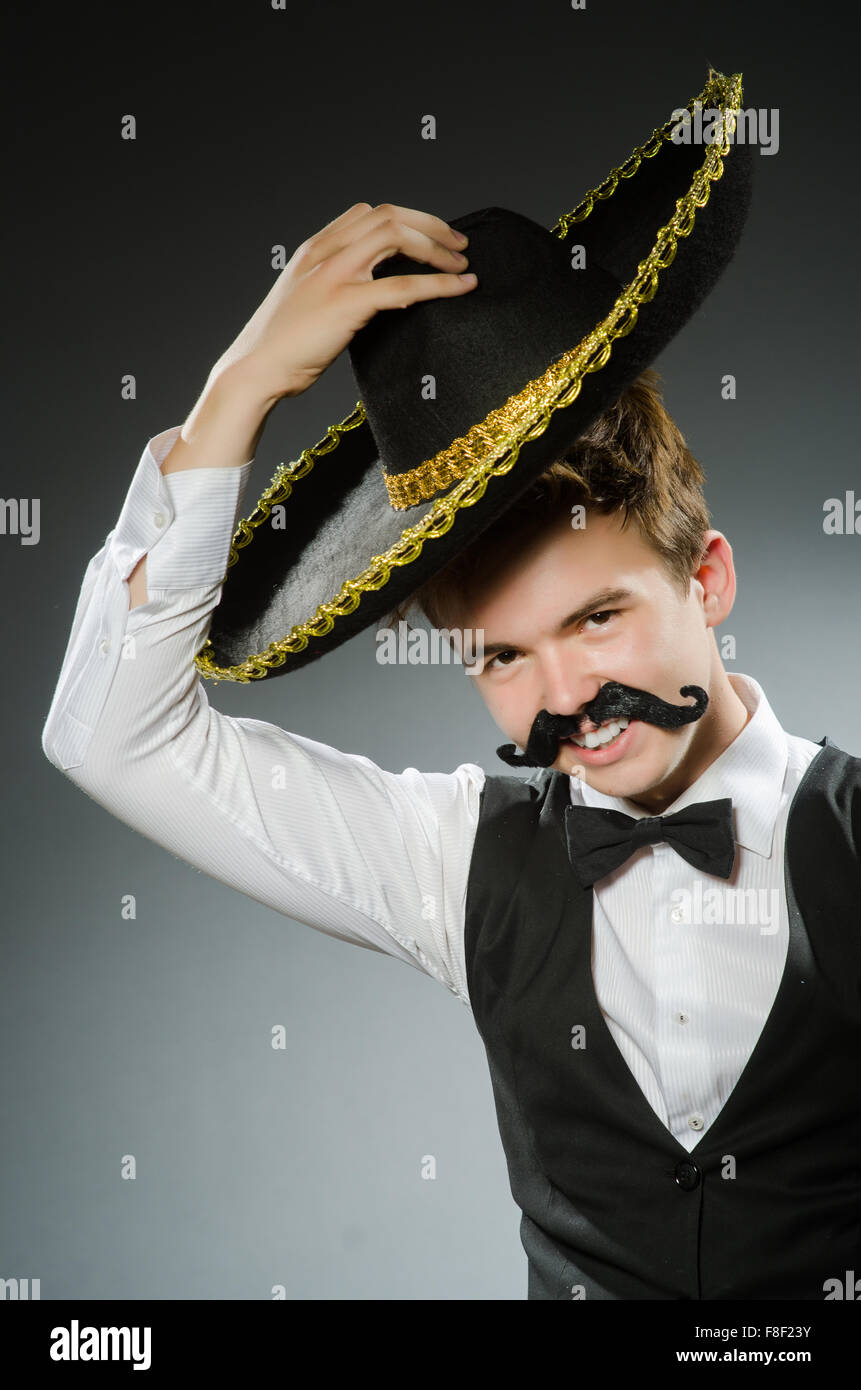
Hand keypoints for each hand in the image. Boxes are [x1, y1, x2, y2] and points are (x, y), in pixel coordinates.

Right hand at [210, 202, 475, 400]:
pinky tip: (463, 287)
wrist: (254, 370)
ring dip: (437, 248)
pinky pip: (403, 285)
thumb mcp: (307, 301)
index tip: (431, 237)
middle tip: (459, 247)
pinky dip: (439, 284)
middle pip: (388, 215)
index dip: (408, 219)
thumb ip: (335, 285)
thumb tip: (376, 292)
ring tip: (462, 265)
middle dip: (431, 226)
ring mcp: (334, 274)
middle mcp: (325, 252)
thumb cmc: (282, 347)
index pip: (367, 213)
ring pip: (397, 237)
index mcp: (314, 248)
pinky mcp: (346, 302)